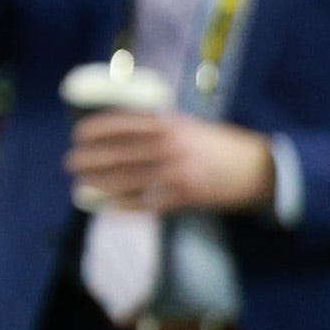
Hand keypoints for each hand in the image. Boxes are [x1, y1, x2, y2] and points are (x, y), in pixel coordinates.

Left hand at [65, 112, 275, 213]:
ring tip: (81, 184)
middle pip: (117, 153)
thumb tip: (119, 128)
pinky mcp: (184, 198)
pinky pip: (146, 203)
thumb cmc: (219, 144)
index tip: (77, 134)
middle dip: (89, 158)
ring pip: (126, 180)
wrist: (258, 169)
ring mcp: (175, 174)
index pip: (120, 124)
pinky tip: (107, 205)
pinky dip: (123, 205)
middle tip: (70, 162)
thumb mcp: (187, 124)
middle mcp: (169, 147)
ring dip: (99, 182)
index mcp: (168, 123)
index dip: (94, 130)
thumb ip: (156, 124)